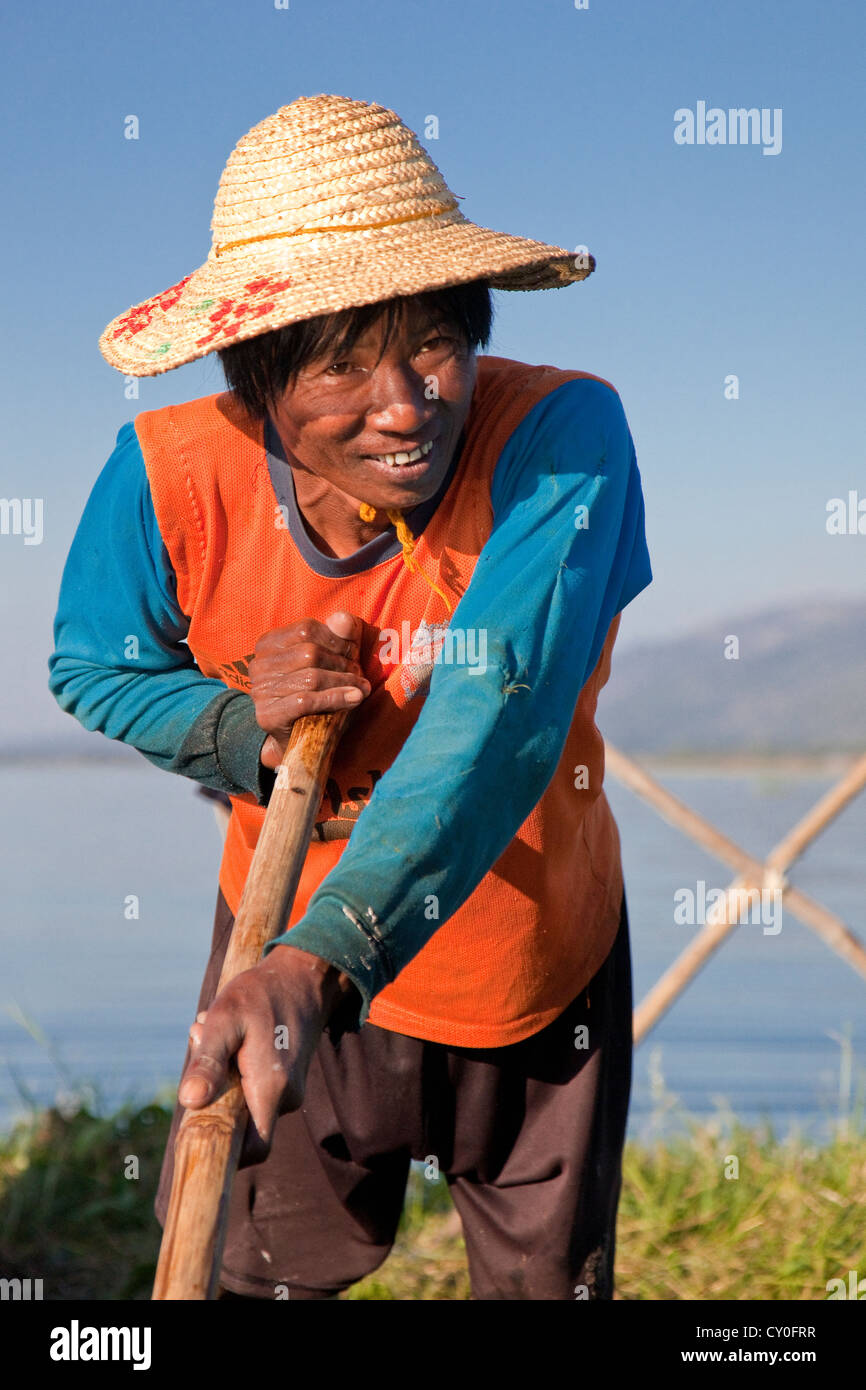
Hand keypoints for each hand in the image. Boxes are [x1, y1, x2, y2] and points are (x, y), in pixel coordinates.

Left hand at [178, 945, 355, 1165]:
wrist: (305, 975)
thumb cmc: (262, 994)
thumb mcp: (226, 1019)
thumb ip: (208, 1061)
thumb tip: (189, 1102)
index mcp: (272, 1090)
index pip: (254, 1150)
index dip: (226, 1152)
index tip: (197, 1131)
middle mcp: (286, 1098)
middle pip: (240, 1122)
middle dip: (213, 1092)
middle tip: (201, 1040)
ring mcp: (290, 1089)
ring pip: (244, 1100)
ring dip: (221, 1072)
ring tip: (213, 1027)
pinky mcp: (287, 1078)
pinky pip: (253, 1086)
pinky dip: (234, 1065)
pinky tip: (229, 1030)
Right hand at [249, 611, 370, 770]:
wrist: (301, 741)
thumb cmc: (320, 694)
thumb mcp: (331, 662)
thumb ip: (339, 637)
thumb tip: (341, 618)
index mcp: (269, 644)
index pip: (306, 628)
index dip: (337, 640)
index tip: (354, 654)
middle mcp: (259, 664)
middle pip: (310, 652)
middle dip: (342, 663)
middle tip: (360, 675)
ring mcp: (260, 690)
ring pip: (311, 677)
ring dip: (344, 682)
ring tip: (361, 688)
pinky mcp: (268, 715)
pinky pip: (306, 700)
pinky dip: (336, 698)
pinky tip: (354, 698)